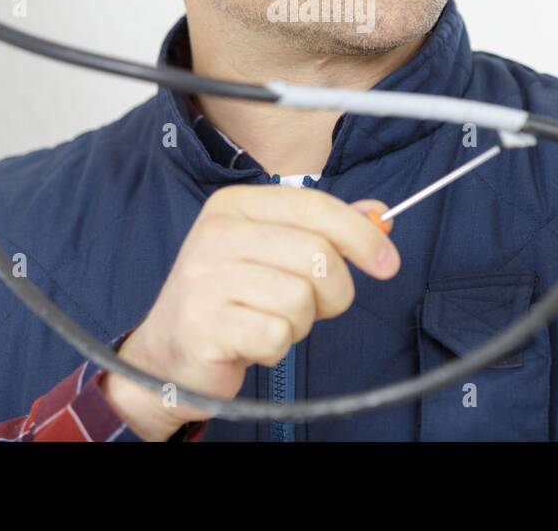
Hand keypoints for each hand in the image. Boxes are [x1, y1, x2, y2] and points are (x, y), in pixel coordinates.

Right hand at [103, 184, 398, 439]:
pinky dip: (275, 347)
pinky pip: (276, 335)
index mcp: (235, 205)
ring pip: (301, 299)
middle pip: (317, 256)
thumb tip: (377, 215)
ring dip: (297, 323)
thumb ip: (323, 230)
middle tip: (306, 307)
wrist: (169, 353)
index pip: (316, 207)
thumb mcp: (274, 252)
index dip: (361, 235)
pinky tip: (250, 343)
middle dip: (330, 293)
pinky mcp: (204, 323)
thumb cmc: (231, 299)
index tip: (388, 262)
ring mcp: (205, 277)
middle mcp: (216, 233)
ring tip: (267, 322)